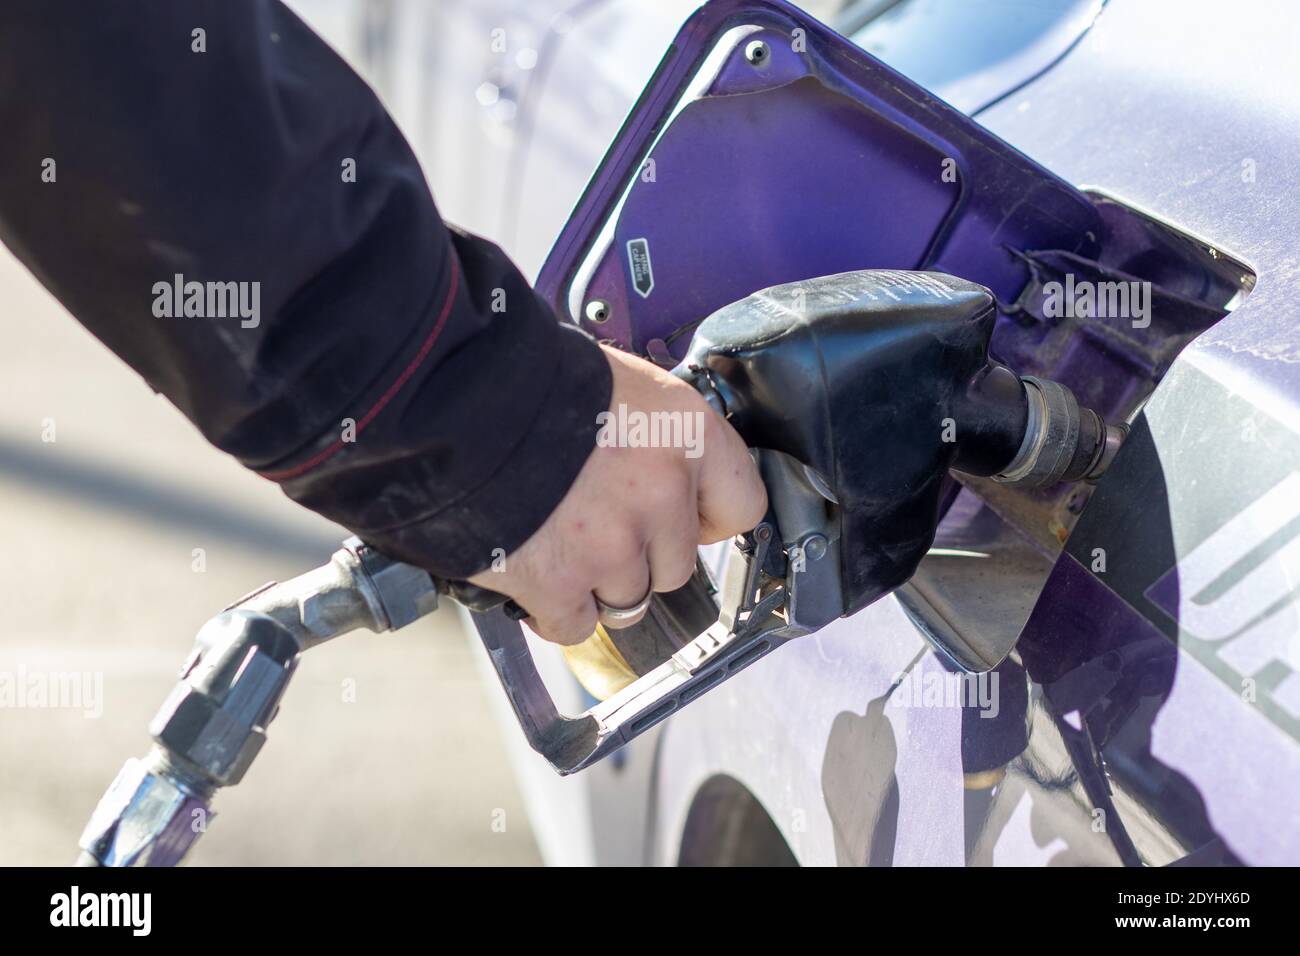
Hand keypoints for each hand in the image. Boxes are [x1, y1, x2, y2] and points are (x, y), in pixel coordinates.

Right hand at [469, 345, 766, 644]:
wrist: (448, 396)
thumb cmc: (525, 380)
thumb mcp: (616, 385)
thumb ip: (650, 437)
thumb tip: (654, 476)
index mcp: (685, 431)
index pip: (742, 505)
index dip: (707, 520)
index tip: (683, 522)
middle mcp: (661, 492)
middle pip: (675, 565)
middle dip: (637, 555)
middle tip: (592, 524)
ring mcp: (612, 543)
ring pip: (625, 599)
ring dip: (593, 582)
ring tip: (554, 540)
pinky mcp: (559, 582)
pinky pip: (573, 625)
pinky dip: (550, 609)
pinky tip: (530, 572)